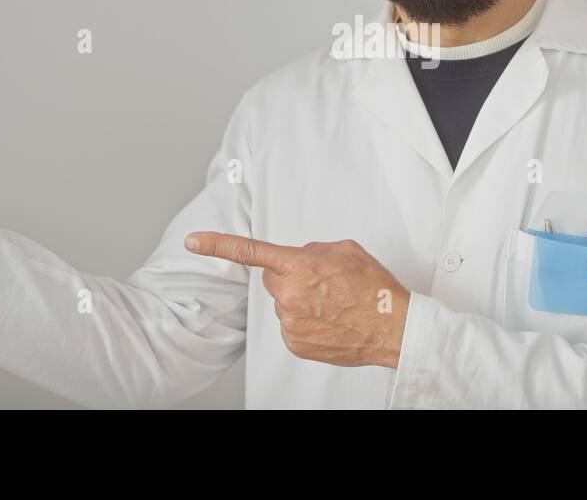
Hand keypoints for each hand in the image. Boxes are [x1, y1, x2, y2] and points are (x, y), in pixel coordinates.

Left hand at [185, 232, 410, 368]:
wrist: (393, 328)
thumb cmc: (374, 289)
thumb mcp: (346, 250)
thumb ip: (312, 250)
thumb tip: (299, 258)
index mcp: (300, 266)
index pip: (250, 252)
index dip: (218, 244)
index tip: (194, 241)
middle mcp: (290, 295)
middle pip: (274, 279)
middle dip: (292, 277)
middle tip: (323, 283)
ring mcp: (291, 323)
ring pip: (284, 304)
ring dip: (301, 301)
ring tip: (333, 305)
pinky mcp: (295, 344)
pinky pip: (291, 325)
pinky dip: (306, 322)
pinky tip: (329, 321)